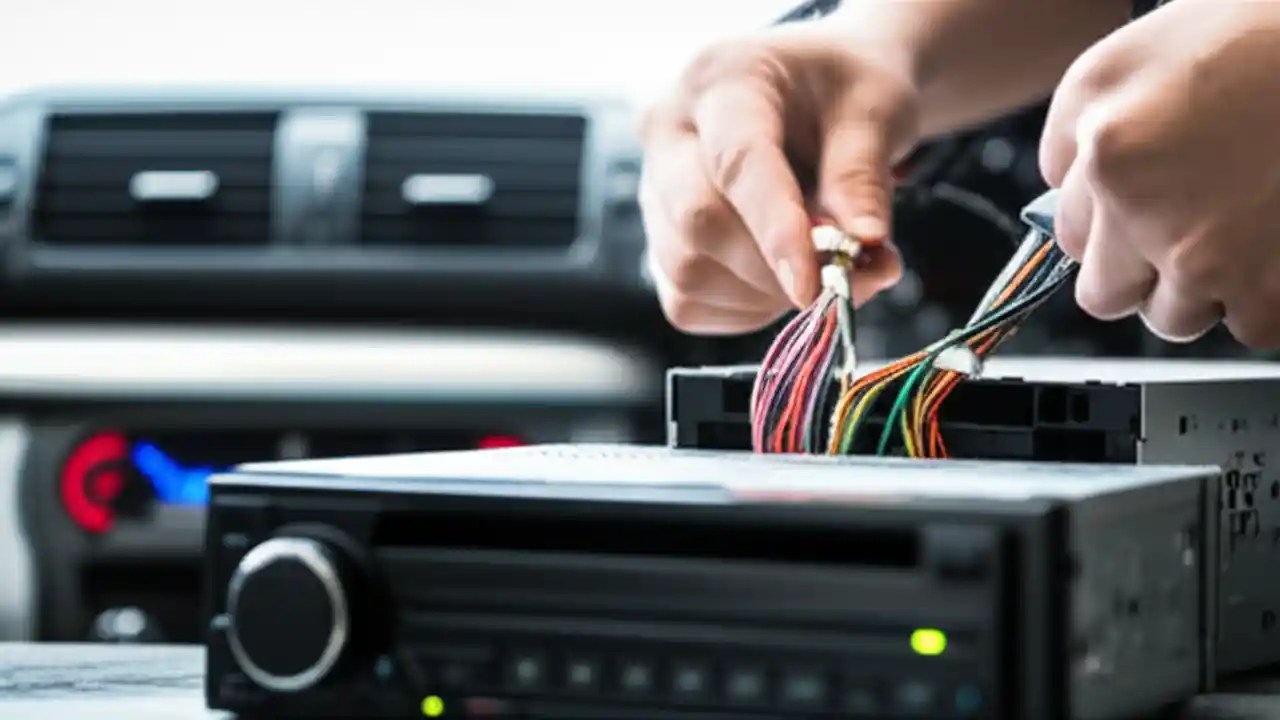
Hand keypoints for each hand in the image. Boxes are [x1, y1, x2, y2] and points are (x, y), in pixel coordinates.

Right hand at [638, 19, 915, 334]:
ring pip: (691, 272)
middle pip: (699, 222)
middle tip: (848, 278)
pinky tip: (782, 275)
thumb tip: (862, 248)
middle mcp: (669, 132)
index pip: (736, 162)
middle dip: (777, 269)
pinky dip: (748, 308)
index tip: (814, 286)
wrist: (820, 95)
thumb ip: (863, 179)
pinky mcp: (658, 243)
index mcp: (721, 79)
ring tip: (823, 265)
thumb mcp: (875, 111)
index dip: (775, 231)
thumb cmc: (843, 93)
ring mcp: (654, 191)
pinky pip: (690, 302)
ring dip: (769, 293)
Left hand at [1041, 1, 1279, 347]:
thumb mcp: (1115, 71)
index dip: (1104, 224)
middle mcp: (1153, 218)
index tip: (1130, 209)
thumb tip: (1062, 198)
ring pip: (1175, 318)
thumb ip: (1067, 143)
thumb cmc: (1239, 42)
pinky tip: (1265, 250)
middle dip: (1132, 270)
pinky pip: (1250, 328)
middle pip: (1107, 297)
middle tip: (1173, 228)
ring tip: (1227, 229)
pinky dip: (1258, 302)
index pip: (1070, 242)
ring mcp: (1213, 258)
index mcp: (1110, 162)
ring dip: (1194, 288)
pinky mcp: (1271, 284)